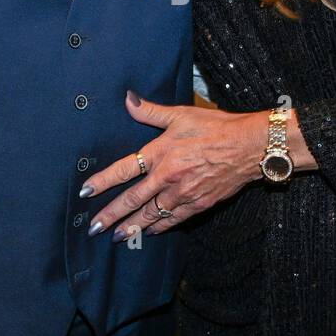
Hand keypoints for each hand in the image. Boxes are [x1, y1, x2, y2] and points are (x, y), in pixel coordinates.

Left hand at [84, 92, 315, 240]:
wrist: (249, 147)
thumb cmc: (216, 127)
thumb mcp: (181, 114)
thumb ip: (151, 111)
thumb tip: (128, 99)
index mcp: (161, 153)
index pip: (124, 170)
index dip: (103, 181)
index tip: (85, 191)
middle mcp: (168, 177)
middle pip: (133, 200)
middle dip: (111, 215)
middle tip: (94, 228)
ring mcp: (183, 194)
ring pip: (151, 215)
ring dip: (132, 227)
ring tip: (117, 237)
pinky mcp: (199, 204)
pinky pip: (173, 219)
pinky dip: (160, 226)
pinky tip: (150, 232)